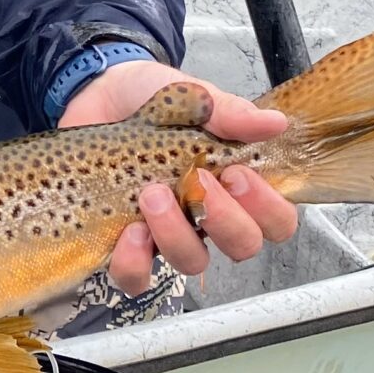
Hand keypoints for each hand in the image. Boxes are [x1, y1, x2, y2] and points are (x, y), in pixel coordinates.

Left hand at [57, 59, 297, 288]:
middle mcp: (207, 215)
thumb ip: (230, 112)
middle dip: (225, 219)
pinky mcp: (123, 243)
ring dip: (176, 234)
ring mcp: (167, 232)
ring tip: (151, 194)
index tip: (236, 174)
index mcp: (233, 184)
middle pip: (242, 247)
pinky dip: (134, 263)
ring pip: (192, 261)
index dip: (266, 209)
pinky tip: (128, 232)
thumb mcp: (192, 96)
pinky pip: (136, 278)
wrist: (97, 94)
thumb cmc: (152, 98)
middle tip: (198, 180)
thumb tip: (275, 122)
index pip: (276, 220)